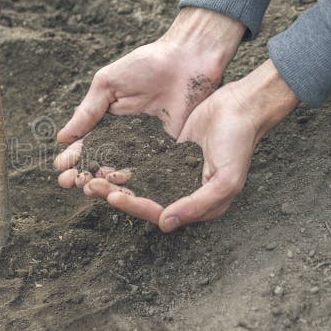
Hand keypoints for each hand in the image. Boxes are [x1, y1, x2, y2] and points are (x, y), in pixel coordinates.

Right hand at [55, 7, 245, 187]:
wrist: (187, 60)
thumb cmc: (145, 64)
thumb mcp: (108, 84)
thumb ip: (87, 112)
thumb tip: (62, 138)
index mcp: (105, 123)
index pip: (85, 146)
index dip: (72, 158)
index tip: (61, 168)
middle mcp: (123, 139)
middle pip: (98, 164)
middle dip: (82, 175)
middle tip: (69, 183)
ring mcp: (144, 147)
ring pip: (120, 172)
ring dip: (103, 183)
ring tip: (88, 189)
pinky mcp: (167, 152)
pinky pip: (148, 171)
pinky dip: (134, 183)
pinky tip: (120, 190)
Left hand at [84, 59, 298, 230]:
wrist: (241, 106)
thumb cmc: (239, 143)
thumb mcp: (225, 178)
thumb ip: (198, 204)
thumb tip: (166, 224)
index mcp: (198, 205)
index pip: (159, 212)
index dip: (134, 206)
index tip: (112, 196)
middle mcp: (183, 193)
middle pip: (142, 199)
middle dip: (115, 194)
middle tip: (90, 186)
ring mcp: (172, 174)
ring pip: (137, 183)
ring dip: (114, 181)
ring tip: (89, 176)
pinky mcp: (165, 156)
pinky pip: (139, 164)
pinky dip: (122, 164)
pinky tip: (102, 160)